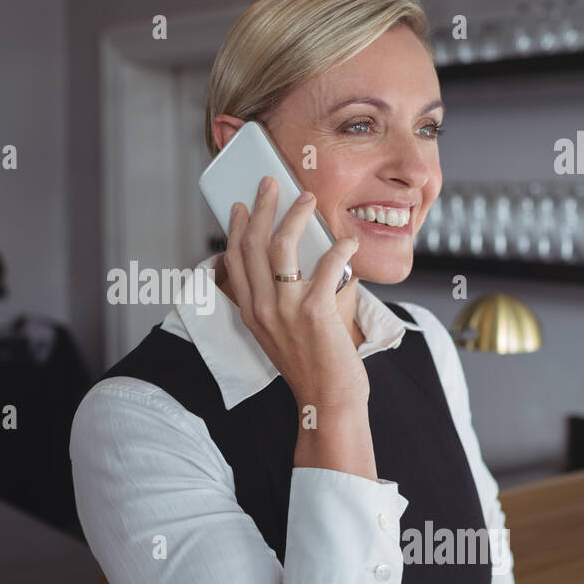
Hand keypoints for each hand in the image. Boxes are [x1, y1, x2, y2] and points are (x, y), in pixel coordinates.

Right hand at [221, 175, 368, 413]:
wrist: (327, 400)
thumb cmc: (310, 366)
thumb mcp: (279, 333)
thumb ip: (277, 300)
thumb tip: (294, 259)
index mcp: (250, 312)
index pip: (234, 259)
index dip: (238, 227)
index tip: (243, 205)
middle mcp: (261, 308)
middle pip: (253, 244)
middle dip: (262, 207)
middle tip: (272, 183)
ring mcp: (286, 309)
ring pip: (281, 245)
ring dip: (295, 215)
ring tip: (308, 199)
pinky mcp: (315, 311)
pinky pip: (326, 264)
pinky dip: (340, 247)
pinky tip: (349, 242)